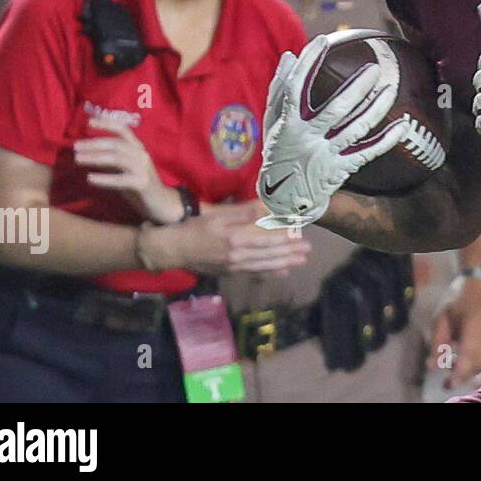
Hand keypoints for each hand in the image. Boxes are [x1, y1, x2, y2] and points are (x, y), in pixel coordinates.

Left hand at [77, 115, 179, 223]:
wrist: (160, 202)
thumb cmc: (138, 183)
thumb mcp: (122, 169)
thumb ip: (109, 160)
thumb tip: (87, 152)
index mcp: (138, 148)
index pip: (123, 130)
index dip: (107, 124)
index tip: (89, 121)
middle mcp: (142, 155)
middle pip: (117, 144)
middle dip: (94, 143)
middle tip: (75, 147)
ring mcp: (143, 169)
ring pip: (118, 158)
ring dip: (96, 157)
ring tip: (77, 159)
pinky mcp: (142, 184)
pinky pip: (121, 179)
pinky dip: (104, 178)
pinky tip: (90, 178)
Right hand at [140, 201, 310, 274]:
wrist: (172, 250)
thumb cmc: (194, 228)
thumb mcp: (217, 216)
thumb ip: (242, 212)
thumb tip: (265, 207)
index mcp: (237, 240)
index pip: (267, 239)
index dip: (285, 237)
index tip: (301, 234)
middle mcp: (239, 256)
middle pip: (270, 255)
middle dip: (290, 253)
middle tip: (308, 251)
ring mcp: (234, 267)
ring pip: (265, 266)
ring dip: (284, 264)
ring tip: (300, 262)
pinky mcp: (229, 272)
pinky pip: (253, 274)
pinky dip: (269, 274)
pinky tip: (280, 273)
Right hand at [257, 35, 412, 228]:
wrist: (284, 197)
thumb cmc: (279, 150)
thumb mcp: (273, 122)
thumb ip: (280, 89)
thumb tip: (291, 55)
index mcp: (287, 123)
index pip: (297, 88)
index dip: (308, 63)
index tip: (322, 40)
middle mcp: (306, 139)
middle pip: (335, 110)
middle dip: (356, 88)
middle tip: (375, 68)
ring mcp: (324, 156)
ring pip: (355, 129)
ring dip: (376, 109)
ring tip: (392, 88)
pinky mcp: (339, 170)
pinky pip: (367, 153)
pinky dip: (386, 140)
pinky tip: (403, 125)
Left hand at [427, 274, 480, 388]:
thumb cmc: (461, 298)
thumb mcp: (443, 317)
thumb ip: (437, 343)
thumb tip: (432, 366)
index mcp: (475, 326)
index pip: (469, 358)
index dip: (459, 375)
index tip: (448, 384)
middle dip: (466, 376)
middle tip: (452, 378)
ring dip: (480, 374)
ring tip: (468, 374)